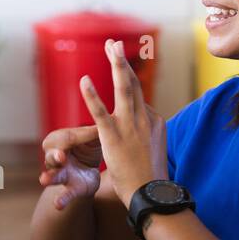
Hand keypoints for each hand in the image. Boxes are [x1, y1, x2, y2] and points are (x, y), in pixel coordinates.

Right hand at [39, 125, 103, 209]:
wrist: (89, 169)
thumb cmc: (88, 147)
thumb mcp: (93, 137)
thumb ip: (97, 130)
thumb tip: (111, 115)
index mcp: (59, 139)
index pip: (68, 137)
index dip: (78, 137)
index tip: (92, 133)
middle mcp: (54, 156)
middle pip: (52, 154)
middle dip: (56, 156)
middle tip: (61, 157)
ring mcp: (60, 173)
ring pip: (53, 174)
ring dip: (49, 177)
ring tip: (44, 180)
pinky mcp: (69, 188)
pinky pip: (64, 194)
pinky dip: (61, 200)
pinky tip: (58, 205)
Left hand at [77, 39, 167, 208]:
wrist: (152, 195)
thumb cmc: (150, 178)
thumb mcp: (153, 150)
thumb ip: (147, 135)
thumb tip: (143, 129)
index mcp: (155, 121)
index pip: (139, 99)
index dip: (127, 82)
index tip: (118, 66)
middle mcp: (146, 119)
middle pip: (134, 84)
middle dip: (122, 62)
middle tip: (113, 44)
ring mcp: (130, 126)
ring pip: (123, 89)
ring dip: (116, 65)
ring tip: (109, 46)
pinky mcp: (114, 137)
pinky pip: (100, 112)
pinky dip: (91, 95)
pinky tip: (84, 80)